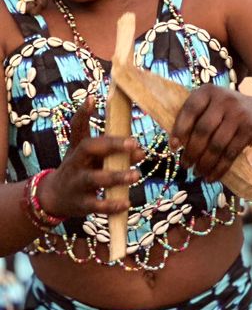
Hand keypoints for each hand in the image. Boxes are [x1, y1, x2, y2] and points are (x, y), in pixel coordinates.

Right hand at [41, 97, 142, 219]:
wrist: (54, 197)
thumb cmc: (77, 169)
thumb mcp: (83, 153)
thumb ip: (110, 146)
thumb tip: (140, 149)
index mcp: (78, 150)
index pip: (80, 130)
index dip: (83, 118)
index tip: (92, 104)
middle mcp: (76, 164)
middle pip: (88, 149)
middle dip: (111, 145)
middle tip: (134, 143)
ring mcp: (78, 184)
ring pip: (95, 179)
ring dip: (116, 176)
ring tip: (136, 174)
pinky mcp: (83, 204)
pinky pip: (97, 205)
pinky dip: (111, 205)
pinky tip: (126, 203)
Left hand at [169, 88, 251, 182]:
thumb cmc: (225, 111)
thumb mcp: (210, 105)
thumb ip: (194, 117)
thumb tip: (176, 145)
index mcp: (208, 91)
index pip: (190, 110)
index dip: (180, 129)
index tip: (173, 147)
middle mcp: (224, 100)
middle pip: (203, 130)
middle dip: (192, 151)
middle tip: (185, 165)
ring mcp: (238, 115)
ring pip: (217, 145)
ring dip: (205, 163)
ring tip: (197, 173)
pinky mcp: (248, 130)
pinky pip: (230, 153)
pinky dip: (219, 168)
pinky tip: (211, 177)